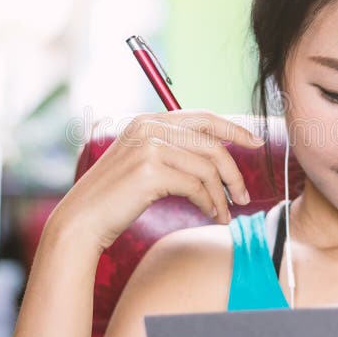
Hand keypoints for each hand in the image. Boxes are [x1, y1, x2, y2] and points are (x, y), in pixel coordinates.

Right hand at [47, 110, 264, 250]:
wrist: (83, 220)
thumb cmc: (115, 198)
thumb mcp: (143, 163)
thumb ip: (173, 150)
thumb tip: (218, 153)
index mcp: (148, 120)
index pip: (202, 116)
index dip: (233, 128)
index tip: (255, 142)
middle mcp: (149, 127)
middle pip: (211, 142)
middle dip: (234, 171)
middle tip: (244, 195)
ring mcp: (149, 147)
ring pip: (207, 168)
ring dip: (222, 195)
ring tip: (225, 214)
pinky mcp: (150, 171)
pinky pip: (196, 186)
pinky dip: (209, 203)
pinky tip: (210, 215)